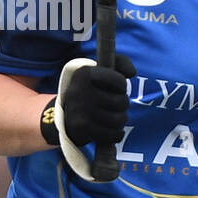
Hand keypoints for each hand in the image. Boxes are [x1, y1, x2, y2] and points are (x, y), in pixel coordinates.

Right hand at [44, 54, 134, 180]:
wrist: (65, 116)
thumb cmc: (90, 90)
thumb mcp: (100, 70)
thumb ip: (120, 63)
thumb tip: (132, 73)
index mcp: (83, 73)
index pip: (120, 81)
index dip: (121, 86)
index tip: (114, 88)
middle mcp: (79, 91)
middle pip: (122, 102)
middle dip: (122, 105)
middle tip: (112, 104)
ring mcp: (79, 111)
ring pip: (119, 119)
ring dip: (120, 120)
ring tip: (112, 116)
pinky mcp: (82, 129)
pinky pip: (112, 134)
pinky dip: (116, 134)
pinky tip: (112, 130)